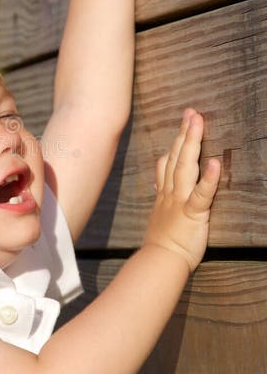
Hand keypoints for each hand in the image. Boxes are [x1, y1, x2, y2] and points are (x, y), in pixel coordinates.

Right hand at [143, 109, 220, 271]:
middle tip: (192, 112)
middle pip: (176, 157)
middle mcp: (170, 193)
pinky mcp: (192, 214)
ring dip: (192, 143)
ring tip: (198, 123)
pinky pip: (200, 194)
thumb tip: (159, 182)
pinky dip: (207, 179)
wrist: (160, 261)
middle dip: (184, 133)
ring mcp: (179, 202)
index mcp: (164, 193)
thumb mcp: (158, 214)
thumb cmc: (162, 243)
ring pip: (184, 167)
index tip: (184, 123)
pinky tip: (214, 163)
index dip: (176, 141)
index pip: (167, 161)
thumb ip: (161, 196)